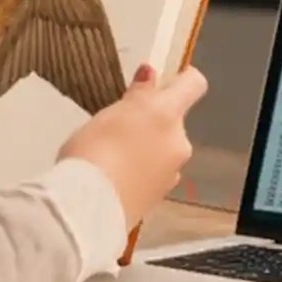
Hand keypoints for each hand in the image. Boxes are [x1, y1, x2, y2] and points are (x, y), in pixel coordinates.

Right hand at [57, 63, 207, 229]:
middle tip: (116, 126)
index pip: (193, 84)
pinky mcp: (158, 198)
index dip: (180, 80)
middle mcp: (178, 143)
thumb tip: (151, 74)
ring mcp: (171, 174)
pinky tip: (113, 177)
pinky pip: (152, 174)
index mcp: (168, 115)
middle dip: (151, 121)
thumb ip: (136, 95)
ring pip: (162, 150)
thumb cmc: (94, 152)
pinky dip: (139, 172)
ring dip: (145, 148)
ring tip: (109, 155)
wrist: (88, 207)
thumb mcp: (110, 114)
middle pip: (172, 122)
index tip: (159, 84)